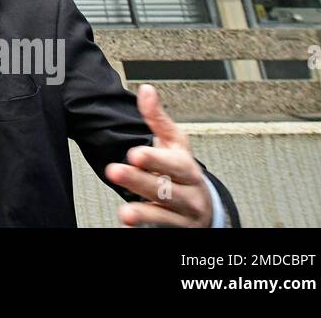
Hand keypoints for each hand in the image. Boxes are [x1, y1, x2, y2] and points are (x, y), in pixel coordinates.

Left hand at [106, 85, 215, 226]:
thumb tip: (145, 90)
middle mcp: (189, 194)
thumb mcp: (174, 143)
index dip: (155, 160)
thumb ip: (157, 119)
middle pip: (166, 189)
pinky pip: (161, 229)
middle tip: (115, 171)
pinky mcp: (175, 230)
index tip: (134, 154)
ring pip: (165, 215)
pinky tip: (129, 223)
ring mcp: (182, 215)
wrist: (205, 205)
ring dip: (144, 213)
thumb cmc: (183, 169)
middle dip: (140, 181)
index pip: (174, 164)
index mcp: (187, 168)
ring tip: (125, 212)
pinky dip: (147, 227)